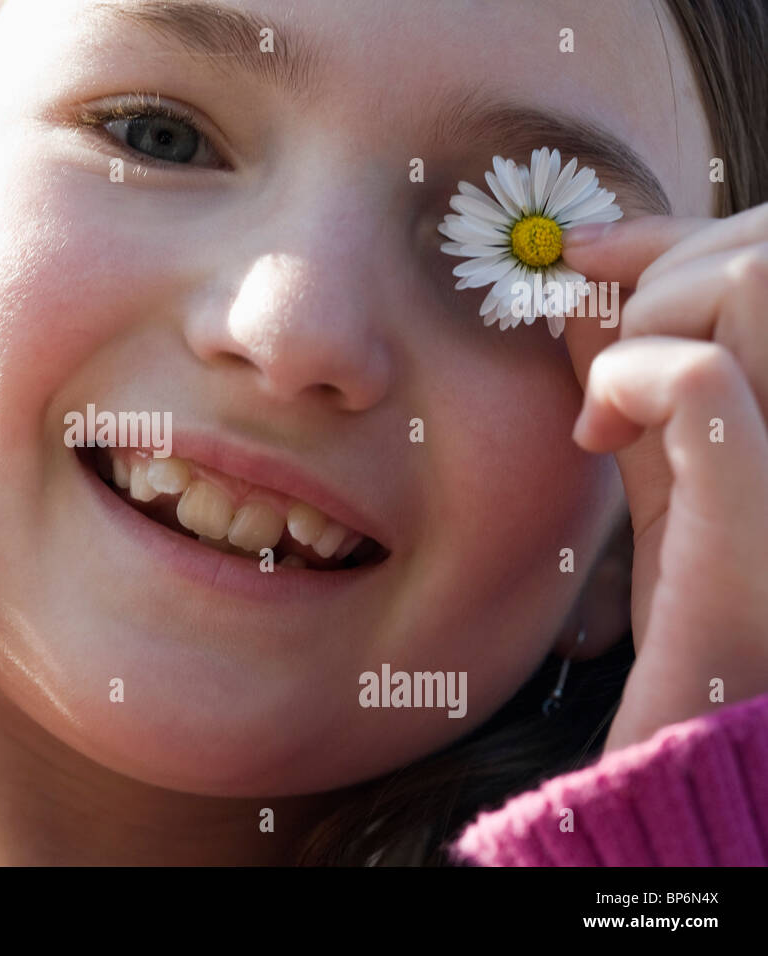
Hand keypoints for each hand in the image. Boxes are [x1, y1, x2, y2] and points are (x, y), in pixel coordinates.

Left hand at [561, 206, 767, 752]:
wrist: (701, 741)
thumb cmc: (698, 612)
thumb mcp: (676, 467)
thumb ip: (648, 372)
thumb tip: (586, 274)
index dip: (680, 234)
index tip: (585, 254)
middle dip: (662, 274)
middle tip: (602, 365)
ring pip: (756, 277)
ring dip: (650, 318)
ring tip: (608, 409)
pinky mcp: (764, 511)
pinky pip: (703, 376)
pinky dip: (633, 375)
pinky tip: (598, 432)